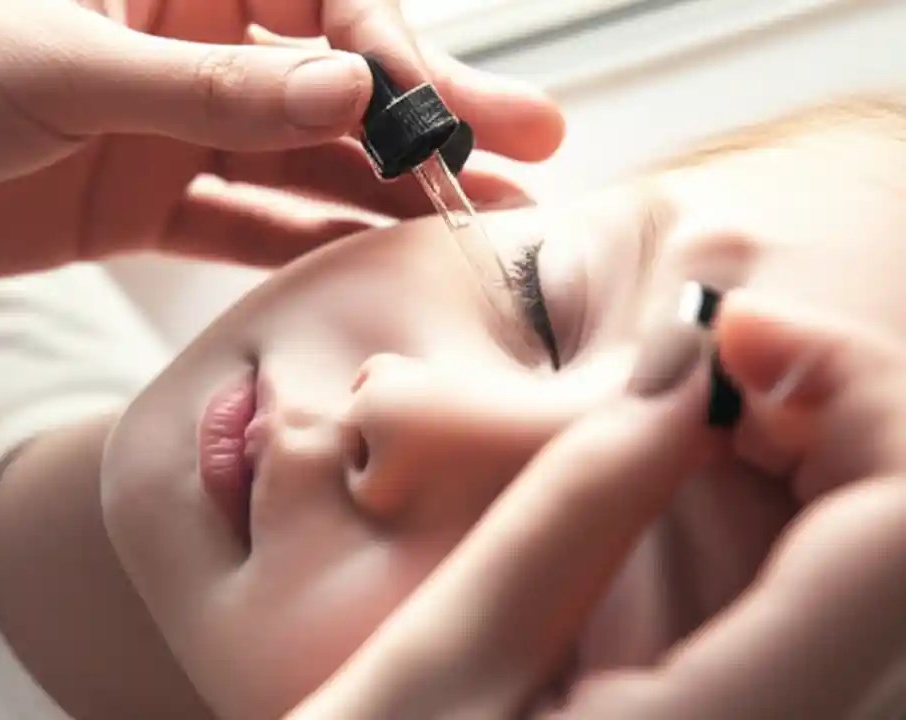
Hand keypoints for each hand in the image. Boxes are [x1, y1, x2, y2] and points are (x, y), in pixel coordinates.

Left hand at [0, 0, 561, 278]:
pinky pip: (241, 220)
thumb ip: (210, 86)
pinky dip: (303, 239)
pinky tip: (373, 258)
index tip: (464, 113)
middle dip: (428, 118)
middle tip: (534, 154)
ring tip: (478, 225)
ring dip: (384, 190)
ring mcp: (164, 125)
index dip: (403, 53)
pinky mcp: (136, 201)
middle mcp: (181, 42)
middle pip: (331, 78)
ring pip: (301, 156)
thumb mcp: (62, 66)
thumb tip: (351, 83)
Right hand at [290, 290, 905, 718]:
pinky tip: (711, 490)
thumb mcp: (440, 668)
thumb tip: (679, 371)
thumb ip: (572, 512)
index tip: (731, 329)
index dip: (852, 390)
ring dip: (823, 467)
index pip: (905, 535)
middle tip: (718, 362)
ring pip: (879, 588)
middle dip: (842, 416)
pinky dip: (798, 529)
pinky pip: (829, 625)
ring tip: (707, 412)